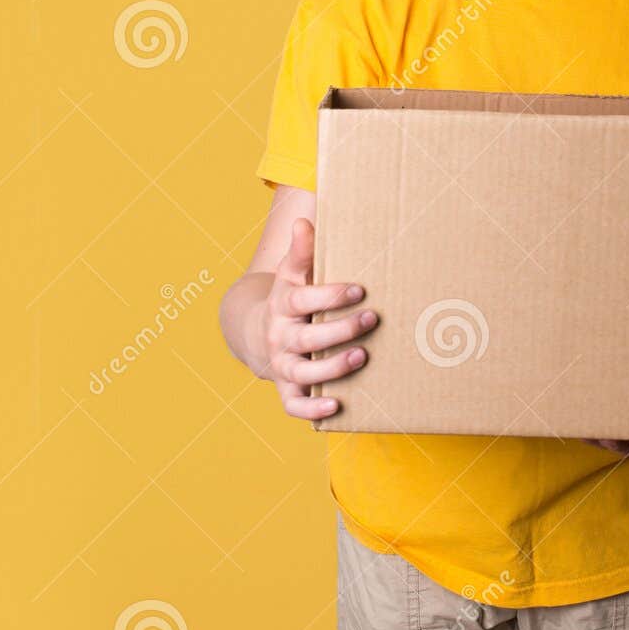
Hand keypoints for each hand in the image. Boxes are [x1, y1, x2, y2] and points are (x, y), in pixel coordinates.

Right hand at [259, 217, 377, 420]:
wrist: (256, 334)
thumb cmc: (289, 299)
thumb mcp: (292, 273)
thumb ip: (302, 251)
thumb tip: (304, 220)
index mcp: (282, 305)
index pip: (302, 299)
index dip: (329, 296)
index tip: (359, 289)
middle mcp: (280, 337)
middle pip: (306, 337)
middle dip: (339, 330)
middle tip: (372, 320)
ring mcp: (282, 365)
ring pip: (302, 372)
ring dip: (331, 367)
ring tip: (361, 357)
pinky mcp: (286, 390)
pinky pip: (294, 405)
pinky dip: (312, 409)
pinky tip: (336, 406)